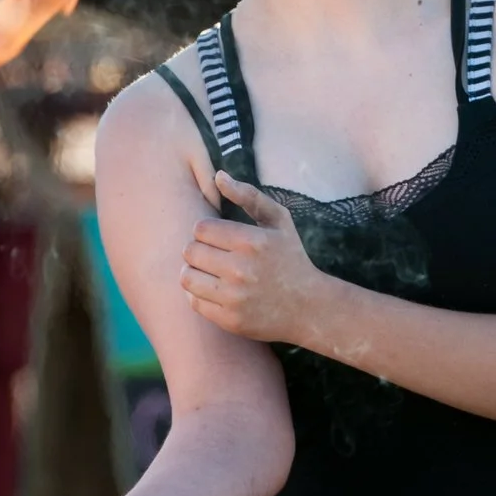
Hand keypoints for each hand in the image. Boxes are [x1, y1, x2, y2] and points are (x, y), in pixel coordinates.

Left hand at [182, 172, 332, 343]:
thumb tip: (218, 175)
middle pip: (190, 251)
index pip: (201, 228)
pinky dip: (199, 294)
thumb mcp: (278, 220)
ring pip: (186, 277)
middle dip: (198, 250)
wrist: (309, 307)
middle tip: (213, 255)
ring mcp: (235, 297)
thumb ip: (248, 195)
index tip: (219, 238)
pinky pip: (194, 302)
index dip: (206, 231)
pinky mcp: (230, 320)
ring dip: (194, 271)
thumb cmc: (291, 257)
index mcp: (252, 241)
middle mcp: (242, 269)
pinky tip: (215, 290)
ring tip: (209, 271)